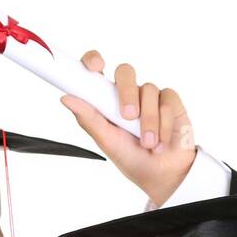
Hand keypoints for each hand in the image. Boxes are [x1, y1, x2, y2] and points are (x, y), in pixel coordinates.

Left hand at [60, 50, 197, 205]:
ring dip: (149, 121)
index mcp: (107, 100)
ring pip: (148, 90)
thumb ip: (89, 119)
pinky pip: (167, 101)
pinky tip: (162, 141)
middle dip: (127, 92)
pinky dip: (164, 123)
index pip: (98, 70)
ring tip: (149, 144)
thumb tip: (66, 99)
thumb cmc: (133, 159)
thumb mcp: (107, 142)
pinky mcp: (170, 101)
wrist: (163, 175)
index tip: (95, 67)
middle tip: (129, 116)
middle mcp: (128, 93)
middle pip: (125, 72)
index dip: (94, 61)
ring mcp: (150, 96)